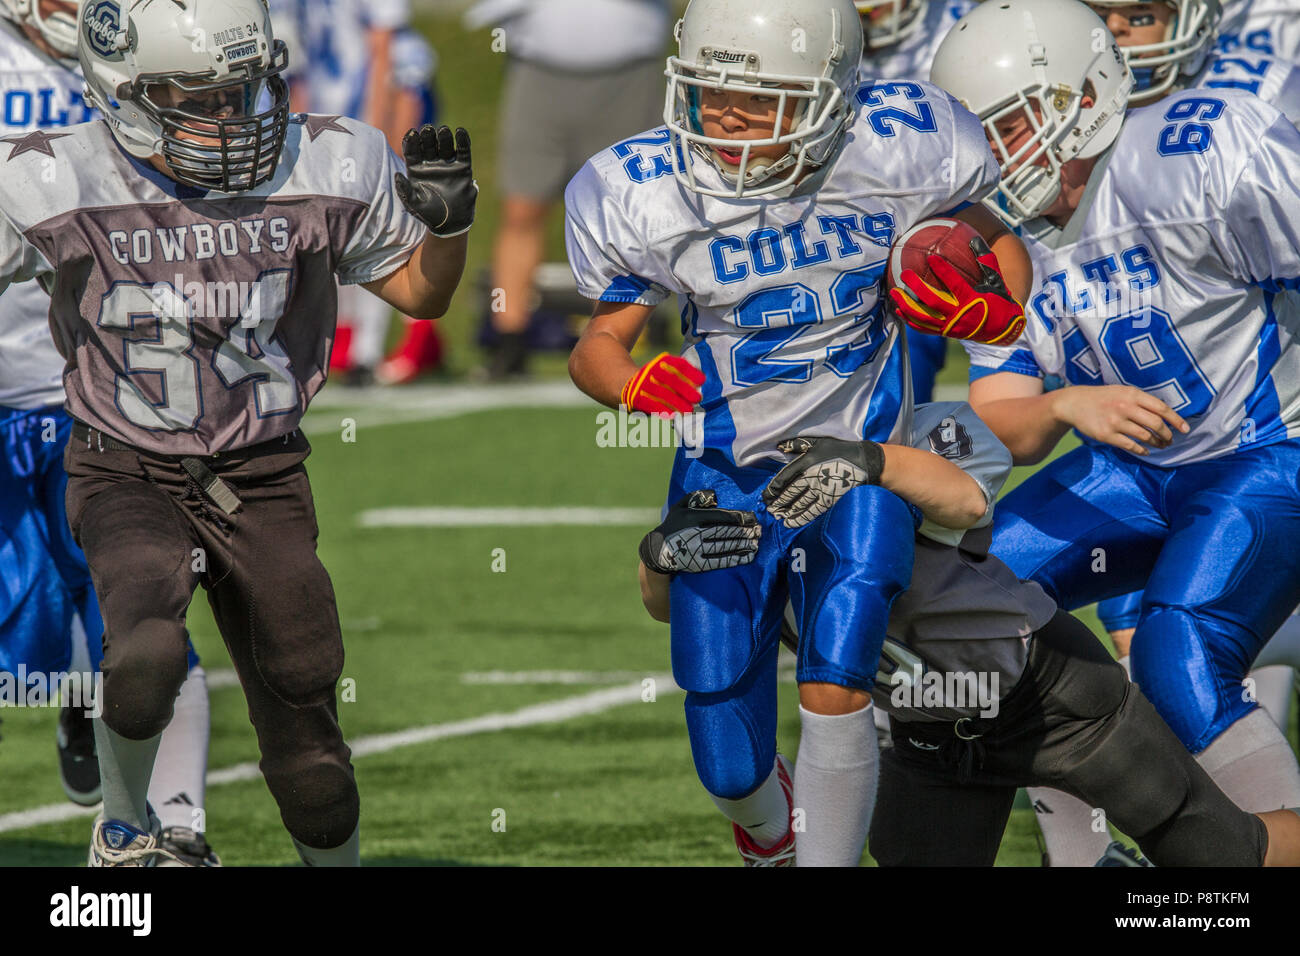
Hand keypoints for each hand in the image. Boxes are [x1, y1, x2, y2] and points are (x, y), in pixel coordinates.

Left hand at [395, 125, 477, 236]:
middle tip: (428, 130)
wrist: (451, 224)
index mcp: (416, 169)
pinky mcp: (462, 168)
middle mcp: (431, 164)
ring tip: (443, 131)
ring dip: (443, 136)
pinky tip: (460, 132)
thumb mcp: (413, 204)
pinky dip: (463, 141)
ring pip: (444, 145)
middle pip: (428, 144)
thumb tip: (397, 175)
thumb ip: (405, 190)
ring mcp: (447, 165)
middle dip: (428, 136)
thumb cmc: (429, 214)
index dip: (412, 141)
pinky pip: (463, 151)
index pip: (412, 150)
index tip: (412, 134)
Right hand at [621, 352, 704, 416]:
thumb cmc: (656, 381)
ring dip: (676, 403)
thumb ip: (682, 376)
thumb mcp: (667, 372)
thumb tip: (700, 383)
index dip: (691, 372)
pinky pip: (650, 404)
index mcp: (661, 362)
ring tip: (688, 411)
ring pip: (662, 393)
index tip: (702, 380)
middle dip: (685, 389)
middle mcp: (651, 371)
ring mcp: (642, 384)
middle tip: (698, 398)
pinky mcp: (636, 398)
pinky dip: (662, 410)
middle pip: (670, 380)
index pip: (678, 365)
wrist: (625, 385)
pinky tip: (672, 416)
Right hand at [639, 490, 760, 573]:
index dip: (739, 518)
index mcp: (693, 517)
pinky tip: (748, 557)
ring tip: (756, 542)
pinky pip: (721, 561)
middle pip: (726, 531)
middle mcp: (696, 533)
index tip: (752, 518)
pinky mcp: (698, 564)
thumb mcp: (679, 507)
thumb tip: (714, 494)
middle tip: (759, 530)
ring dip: (743, 544)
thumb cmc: (672, 526)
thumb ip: (695, 497)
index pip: (721, 517)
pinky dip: (736, 559)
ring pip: (726, 546)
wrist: (657, 551)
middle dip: (744, 531)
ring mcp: (697, 549)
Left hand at [762, 436, 884, 528]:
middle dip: (777, 502)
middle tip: (769, 510)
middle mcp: (810, 477)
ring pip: (798, 504)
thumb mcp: (818, 442)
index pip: (783, 478)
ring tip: (777, 517)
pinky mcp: (829, 500)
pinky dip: (799, 519)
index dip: (772, 488)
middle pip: (789, 493)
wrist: (865, 462)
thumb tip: (779, 446)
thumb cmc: (840, 450)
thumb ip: (797, 444)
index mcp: (806, 462)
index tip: (766, 496)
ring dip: (786, 512)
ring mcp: (820, 490)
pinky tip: (790, 524)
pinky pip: (811, 512)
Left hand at [888, 235, 1026, 344]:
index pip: (955, 284)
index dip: (943, 270)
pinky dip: (909, 320)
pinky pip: (923, 328)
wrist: (1002, 329)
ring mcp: (949, 326)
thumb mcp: (997, 280)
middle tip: (905, 273)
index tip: (931, 257)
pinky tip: (898, 310)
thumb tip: (973, 239)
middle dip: (917, 286)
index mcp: (972, 300)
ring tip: (894, 291)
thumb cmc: (998, 300)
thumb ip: (986, 260)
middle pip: (933, 300)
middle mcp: (959, 315)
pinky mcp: (943, 333)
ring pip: (923, 317)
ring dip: (906, 304)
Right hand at [1051, 384, 1189, 455]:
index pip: (1161, 408)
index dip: (1175, 420)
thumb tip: (1165, 415)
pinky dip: (1142, 450)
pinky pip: (1130, 445)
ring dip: (1156, 443)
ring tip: (1160, 445)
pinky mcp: (1106, 435)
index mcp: (1132, 394)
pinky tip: (1146, 450)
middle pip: (1155, 424)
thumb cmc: (1103, 398)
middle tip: (1170, 440)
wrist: (1074, 403)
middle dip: (1167, 434)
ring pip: (1145, 436)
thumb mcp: (1123, 392)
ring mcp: (1115, 422)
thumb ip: (1142, 401)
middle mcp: (1125, 407)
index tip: (1185, 429)